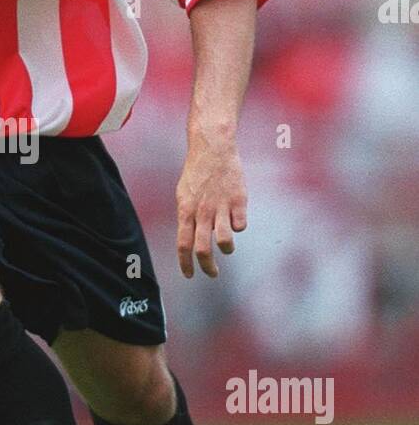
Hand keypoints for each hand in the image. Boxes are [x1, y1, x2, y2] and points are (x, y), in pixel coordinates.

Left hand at [175, 138, 246, 277]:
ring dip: (227, 249)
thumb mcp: (184, 195)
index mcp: (186, 211)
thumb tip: (190, 241)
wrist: (213, 149)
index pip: (183, 245)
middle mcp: (202, 212)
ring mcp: (221, 207)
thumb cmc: (197, 173)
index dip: (186, 264)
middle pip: (203, 250)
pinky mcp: (239, 201)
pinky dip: (239, 227)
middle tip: (212, 273)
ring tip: (227, 246)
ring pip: (225, 242)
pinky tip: (236, 218)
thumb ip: (187, 218)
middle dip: (208, 267)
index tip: (190, 275)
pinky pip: (241, 226)